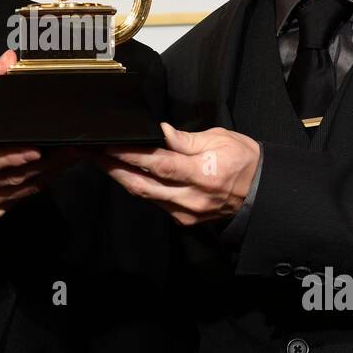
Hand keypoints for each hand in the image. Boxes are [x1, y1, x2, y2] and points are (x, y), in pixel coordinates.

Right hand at [0, 50, 73, 218]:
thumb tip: (7, 61)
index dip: (10, 158)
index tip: (35, 150)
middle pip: (11, 177)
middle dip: (45, 163)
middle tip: (73, 147)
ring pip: (20, 190)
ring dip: (49, 173)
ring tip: (72, 155)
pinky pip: (20, 198)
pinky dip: (39, 183)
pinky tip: (56, 170)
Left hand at [99, 122, 260, 225]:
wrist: (262, 191)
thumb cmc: (243, 160)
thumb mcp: (219, 139)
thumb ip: (184, 140)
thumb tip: (158, 132)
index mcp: (203, 174)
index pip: (157, 163)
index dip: (129, 155)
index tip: (107, 144)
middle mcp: (192, 198)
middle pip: (142, 184)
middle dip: (112, 168)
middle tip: (90, 152)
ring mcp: (187, 212)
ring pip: (144, 195)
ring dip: (120, 178)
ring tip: (100, 160)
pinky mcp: (184, 220)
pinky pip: (155, 202)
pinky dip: (138, 187)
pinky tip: (125, 174)